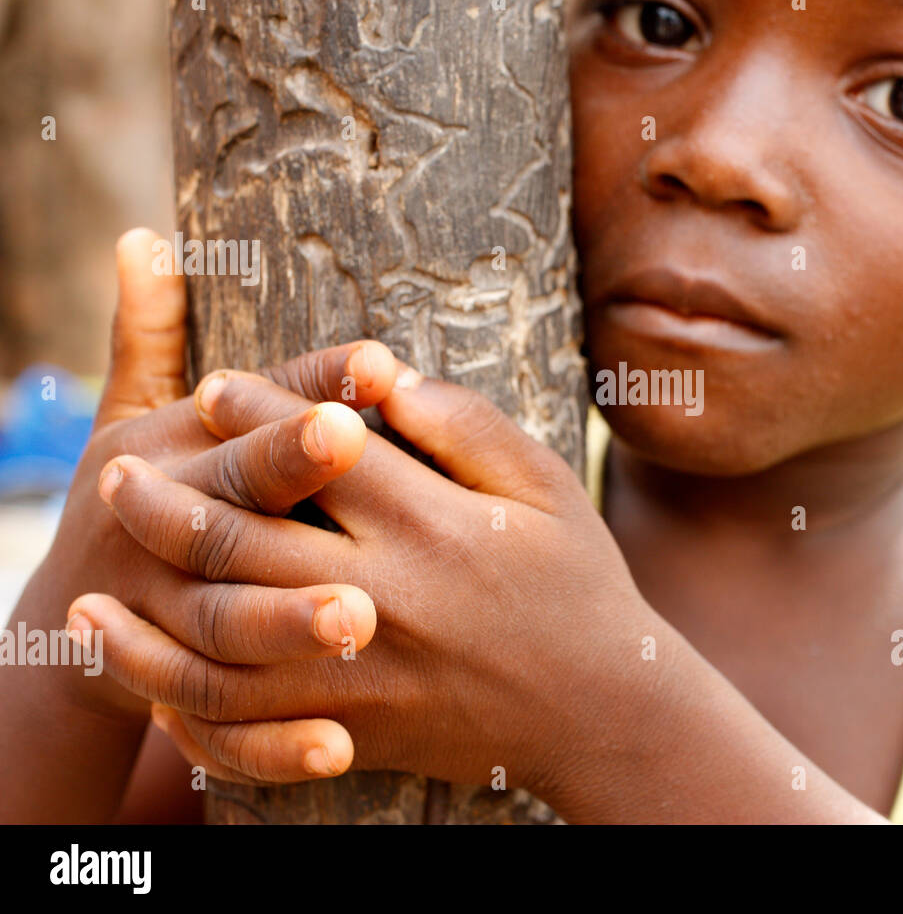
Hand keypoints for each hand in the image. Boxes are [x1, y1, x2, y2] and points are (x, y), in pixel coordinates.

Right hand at [14, 229, 393, 718]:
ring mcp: (165, 621)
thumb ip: (151, 337)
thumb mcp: (135, 416)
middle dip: (286, 472)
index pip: (245, 413)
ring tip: (363, 615)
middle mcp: (161, 532)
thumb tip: (137, 238)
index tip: (376, 359)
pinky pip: (224, 727)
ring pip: (223, 620)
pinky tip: (339, 748)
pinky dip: (275, 743)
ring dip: (286, 617)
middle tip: (354, 447)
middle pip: (228, 504)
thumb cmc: (144, 495)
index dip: (306, 384)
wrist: (81, 627)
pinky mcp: (181, 693)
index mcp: (170, 457)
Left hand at [77, 367, 679, 803]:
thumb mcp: (549, 487)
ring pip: (222, 641)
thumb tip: (385, 377)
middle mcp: (387, 595)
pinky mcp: (355, 731)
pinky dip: (183, 704)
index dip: (255, 410)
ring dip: (148, 610)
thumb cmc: (579, 586)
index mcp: (434, 524)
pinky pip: (245, 726)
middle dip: (168, 500)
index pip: (318, 450)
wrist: (602, 710)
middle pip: (244, 539)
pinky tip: (153, 678)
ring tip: (94, 582)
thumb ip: (469, 426)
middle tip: (120, 474)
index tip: (212, 387)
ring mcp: (363, 671)